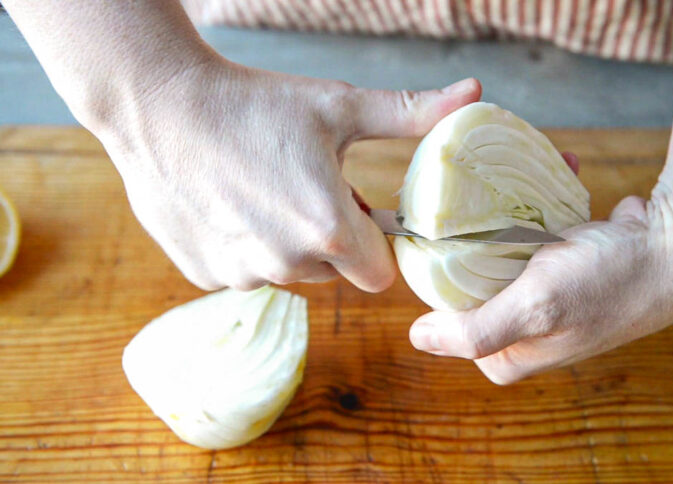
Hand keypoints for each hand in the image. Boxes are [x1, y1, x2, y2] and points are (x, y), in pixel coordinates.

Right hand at [95, 58, 480, 290]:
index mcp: (328, 228)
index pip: (379, 274)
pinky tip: (230, 203)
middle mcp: (287, 263)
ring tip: (266, 189)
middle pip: (335, 271)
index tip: (357, 208)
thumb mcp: (339, 107)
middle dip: (332, 239)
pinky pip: (245, 271)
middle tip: (306, 186)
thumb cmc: (254, 103)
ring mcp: (241, 274)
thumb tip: (473, 95)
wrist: (158, 105)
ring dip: (288, 243)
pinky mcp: (204, 276)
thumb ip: (411, 113)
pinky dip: (246, 247)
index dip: (375, 244)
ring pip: (289, 273)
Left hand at [408, 162, 672, 383]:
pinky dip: (549, 202)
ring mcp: (549, 299)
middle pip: (474, 279)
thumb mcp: (536, 307)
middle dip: (477, 233)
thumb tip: (418, 338)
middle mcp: (527, 332)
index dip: (441, 269)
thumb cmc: (610, 282)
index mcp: (510, 353)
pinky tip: (564, 169)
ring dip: (514, 210)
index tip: (442, 227)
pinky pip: (542, 231)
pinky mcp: (571, 268)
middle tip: (476, 192)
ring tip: (523, 175)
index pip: (449, 314)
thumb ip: (475, 331)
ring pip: (506, 249)